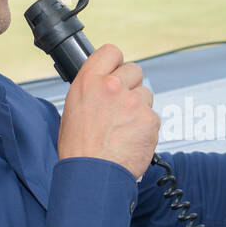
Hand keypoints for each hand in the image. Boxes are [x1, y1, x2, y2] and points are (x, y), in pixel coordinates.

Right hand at [57, 44, 159, 179]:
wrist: (92, 174)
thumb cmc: (79, 149)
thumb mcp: (73, 109)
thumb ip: (93, 91)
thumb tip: (104, 85)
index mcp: (89, 81)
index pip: (111, 52)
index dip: (116, 62)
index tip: (117, 70)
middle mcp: (112, 87)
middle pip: (135, 70)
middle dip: (131, 86)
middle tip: (121, 106)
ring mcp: (134, 102)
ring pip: (146, 94)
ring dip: (139, 108)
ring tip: (123, 128)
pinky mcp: (150, 119)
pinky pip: (153, 117)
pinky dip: (146, 128)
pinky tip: (131, 139)